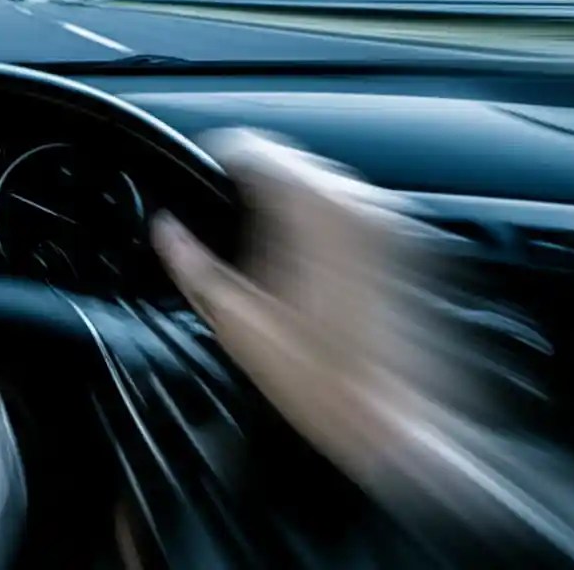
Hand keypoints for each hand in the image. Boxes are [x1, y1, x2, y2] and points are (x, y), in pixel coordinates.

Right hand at [151, 128, 573, 562]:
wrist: (398, 428)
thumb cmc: (324, 383)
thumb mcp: (237, 325)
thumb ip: (191, 265)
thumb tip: (165, 231)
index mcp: (315, 209)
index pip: (251, 145)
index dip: (211, 161)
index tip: (193, 186)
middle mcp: (361, 203)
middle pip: (286, 160)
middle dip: (248, 189)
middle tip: (219, 235)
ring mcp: (392, 223)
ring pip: (320, 183)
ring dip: (285, 205)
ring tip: (260, 259)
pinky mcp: (409, 246)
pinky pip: (349, 212)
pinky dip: (319, 226)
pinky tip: (302, 275)